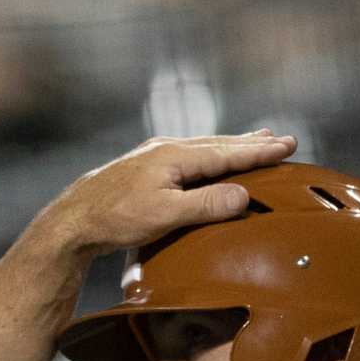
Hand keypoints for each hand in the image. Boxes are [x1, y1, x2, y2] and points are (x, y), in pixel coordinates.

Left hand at [44, 130, 297, 259]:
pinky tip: (208, 160)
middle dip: (251, 143)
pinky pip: (187, 158)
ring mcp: (153, 158)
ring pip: (202, 149)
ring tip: (254, 140)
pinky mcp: (143, 171)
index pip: (227, 152)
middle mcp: (165, 149)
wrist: (71, 221)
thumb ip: (205, 205)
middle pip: (218, 144)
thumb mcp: (165, 215)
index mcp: (175, 155)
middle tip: (281, 139)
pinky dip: (208, 156)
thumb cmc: (115, 219)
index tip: (288, 145)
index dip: (259, 151)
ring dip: (231, 146)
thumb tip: (243, 196)